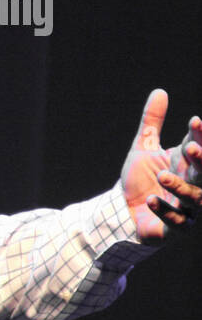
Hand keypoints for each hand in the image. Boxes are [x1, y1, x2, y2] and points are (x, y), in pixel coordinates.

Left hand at [119, 89, 201, 242]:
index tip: (194, 121)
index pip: (199, 147)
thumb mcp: (144, 148)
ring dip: (181, 187)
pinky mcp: (175, 228)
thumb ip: (152, 122)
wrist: (125, 214)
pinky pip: (176, 223)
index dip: (200, 136)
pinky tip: (151, 200)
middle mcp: (193, 185)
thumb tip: (159, 90)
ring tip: (161, 175)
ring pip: (195, 199)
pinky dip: (165, 211)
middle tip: (190, 148)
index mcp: (188, 165)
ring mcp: (187, 208)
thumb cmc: (141, 181)